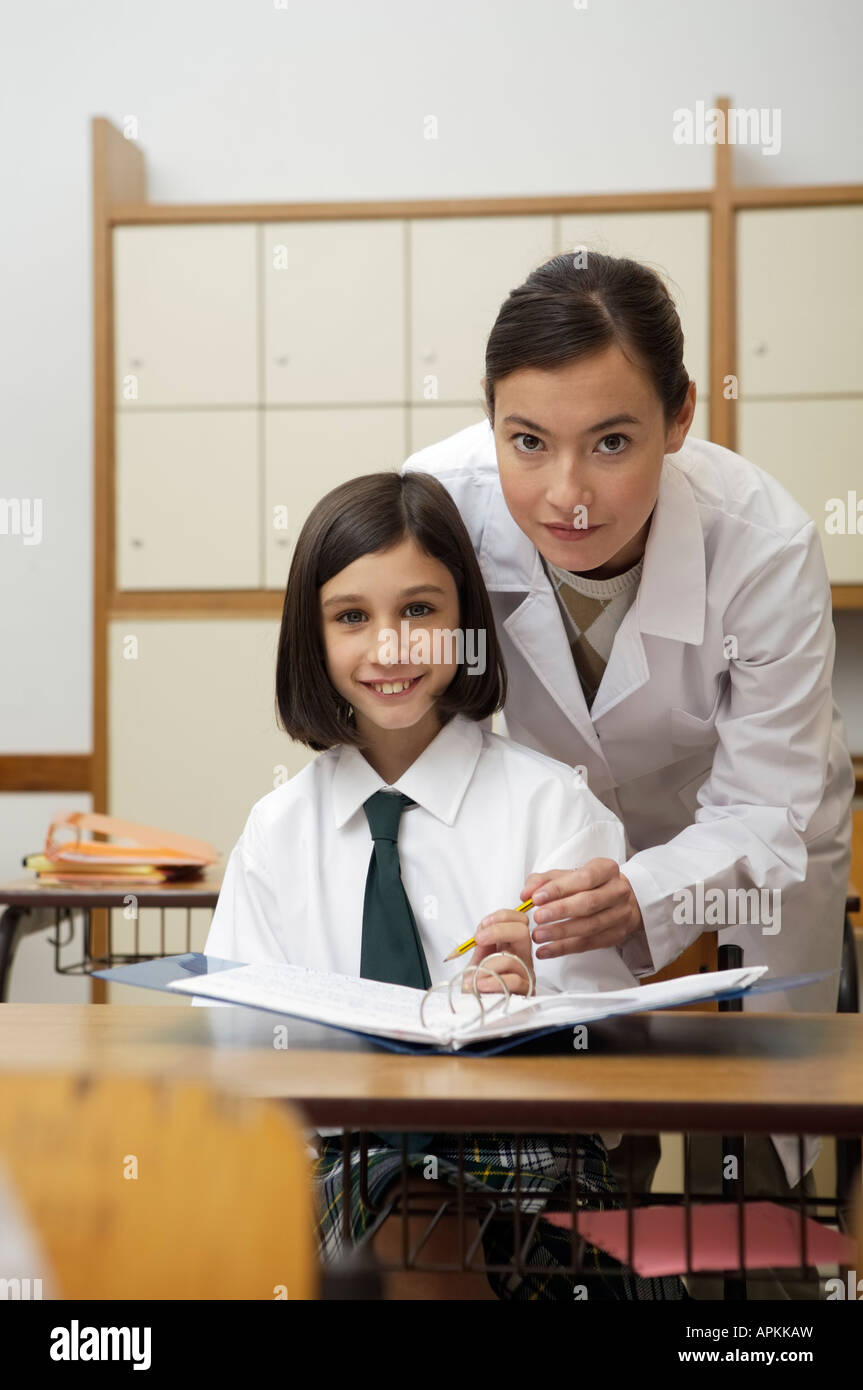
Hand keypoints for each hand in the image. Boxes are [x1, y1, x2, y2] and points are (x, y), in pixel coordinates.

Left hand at [462, 909, 533, 995]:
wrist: (478, 1013)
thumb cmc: (479, 989)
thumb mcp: (476, 962)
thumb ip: (482, 946)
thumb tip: (482, 931)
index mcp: (510, 947)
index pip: (518, 920)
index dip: (502, 917)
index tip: (483, 927)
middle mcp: (521, 957)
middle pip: (522, 930)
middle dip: (498, 930)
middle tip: (480, 940)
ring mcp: (525, 974)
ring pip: (514, 957)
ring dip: (488, 964)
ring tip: (475, 977)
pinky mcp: (525, 993)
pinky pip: (513, 981)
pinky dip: (493, 981)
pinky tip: (481, 985)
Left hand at [522, 860, 643, 958]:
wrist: (620, 901)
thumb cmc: (590, 886)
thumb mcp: (568, 876)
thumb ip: (544, 881)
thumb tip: (526, 894)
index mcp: (606, 870)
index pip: (583, 878)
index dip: (559, 889)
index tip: (537, 898)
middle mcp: (618, 891)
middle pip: (588, 903)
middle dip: (560, 911)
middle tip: (537, 917)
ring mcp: (620, 915)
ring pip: (589, 927)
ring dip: (560, 933)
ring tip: (538, 936)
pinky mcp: (616, 935)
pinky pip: (588, 944)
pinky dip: (564, 948)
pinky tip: (546, 950)